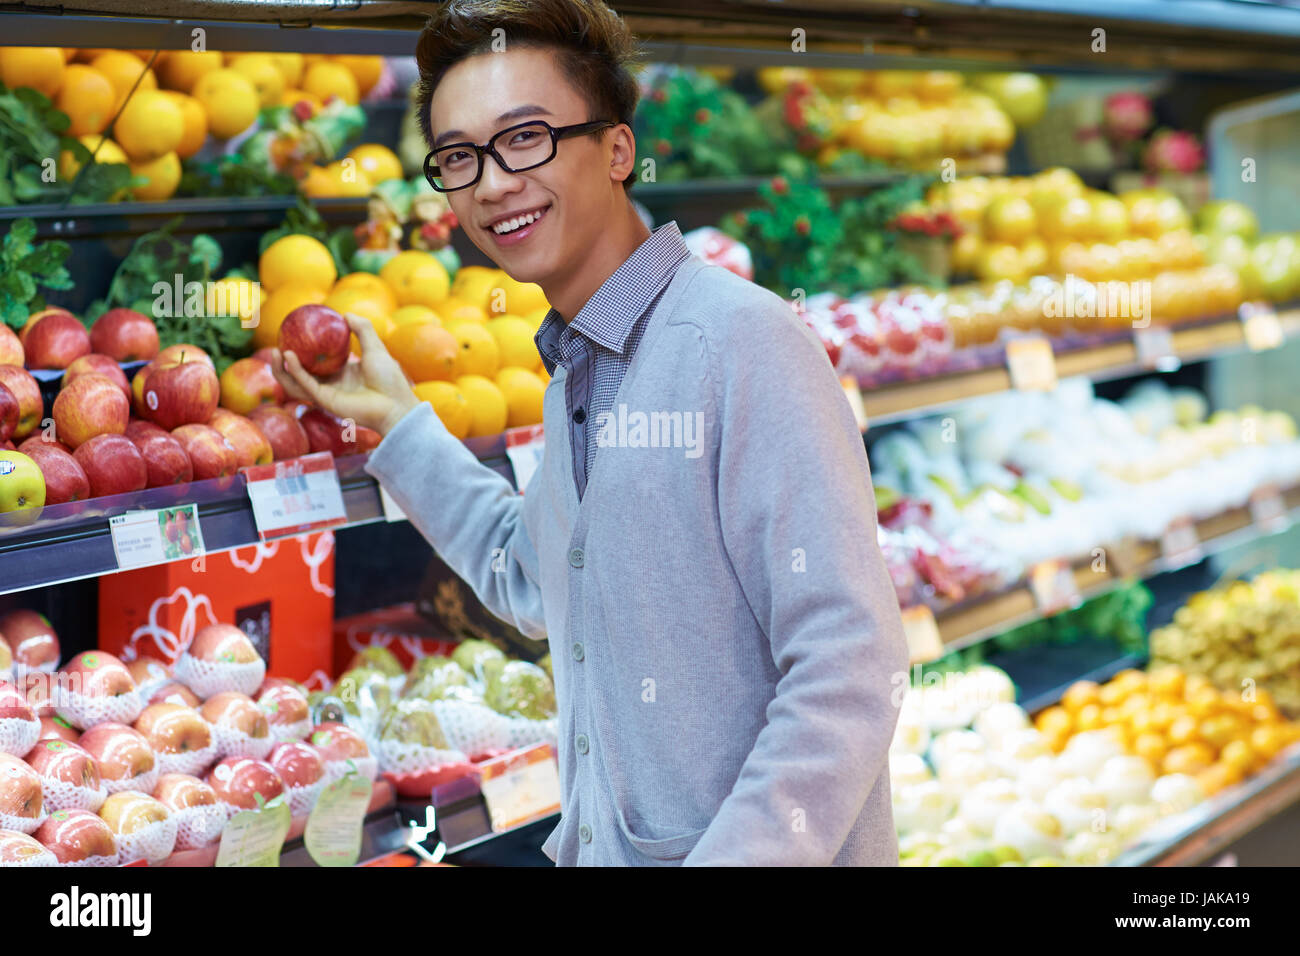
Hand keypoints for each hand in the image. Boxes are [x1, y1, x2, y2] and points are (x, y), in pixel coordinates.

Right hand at [271, 312, 419, 435]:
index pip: (316, 361)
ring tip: (276, 352)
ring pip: (295, 383)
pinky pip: (305, 384)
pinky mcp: (325, 401)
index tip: (294, 333)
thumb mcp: (375, 347)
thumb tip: (345, 315)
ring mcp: (326, 393)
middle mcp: (331, 383)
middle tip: (278, 343)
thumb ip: (362, 329)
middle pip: (299, 373)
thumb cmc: (389, 379)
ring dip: (282, 369)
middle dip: (284, 362)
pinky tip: (289, 357)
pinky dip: (295, 371)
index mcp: (341, 373)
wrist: (395, 404)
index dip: (303, 350)